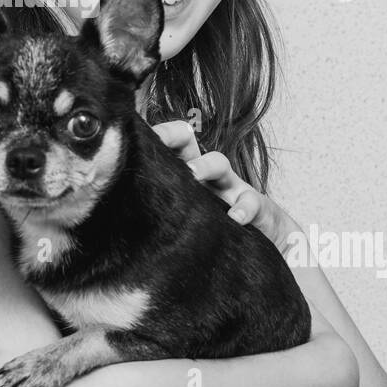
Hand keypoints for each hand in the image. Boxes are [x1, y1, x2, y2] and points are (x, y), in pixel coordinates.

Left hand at [150, 120, 299, 250]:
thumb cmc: (217, 234)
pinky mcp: (257, 208)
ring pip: (219, 163)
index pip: (169, 150)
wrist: (270, 249)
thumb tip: (116, 219)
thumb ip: (161, 217)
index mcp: (187, 178)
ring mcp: (232, 189)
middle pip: (191, 144)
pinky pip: (252, 202)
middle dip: (176, 138)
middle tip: (162, 146)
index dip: (155, 139)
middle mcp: (207, 178)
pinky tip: (234, 218)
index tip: (135, 137)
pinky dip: (243, 208)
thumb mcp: (186, 223)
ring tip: (193, 175)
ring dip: (206, 165)